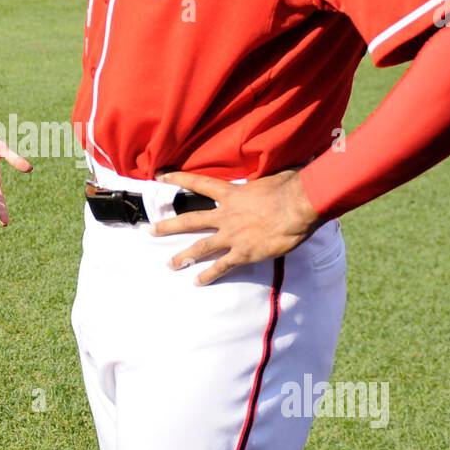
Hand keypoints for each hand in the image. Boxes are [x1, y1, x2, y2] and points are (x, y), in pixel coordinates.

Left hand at [152, 169, 318, 284]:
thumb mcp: (273, 176)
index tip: (160, 176)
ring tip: (169, 265)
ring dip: (183, 256)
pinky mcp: (243, 253)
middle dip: (169, 226)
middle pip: (190, 221)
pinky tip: (198, 282)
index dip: (178, 178)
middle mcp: (226, 215)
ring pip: (200, 247)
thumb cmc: (290, 187)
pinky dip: (209, 275)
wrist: (298, 207)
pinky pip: (222, 266)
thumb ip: (265, 177)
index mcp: (232, 194)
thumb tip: (277, 168)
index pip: (199, 183)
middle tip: (151, 231)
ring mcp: (232, 235)